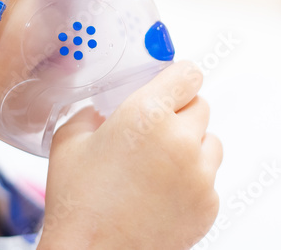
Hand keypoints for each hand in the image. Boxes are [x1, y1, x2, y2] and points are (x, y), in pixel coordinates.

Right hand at [39, 60, 222, 248]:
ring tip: (158, 167)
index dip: (176, 80)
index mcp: (147, 114)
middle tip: (153, 133)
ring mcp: (200, 175)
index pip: (188, 74)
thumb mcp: (69, 141)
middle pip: (200, 106)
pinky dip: (192, 182)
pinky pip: (209, 179)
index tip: (169, 87)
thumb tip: (103, 111)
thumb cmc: (78, 204)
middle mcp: (181, 139)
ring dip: (191, 147)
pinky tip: (161, 194)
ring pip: (210, 142)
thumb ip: (92, 113)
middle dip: (179, 114)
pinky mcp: (209, 205)